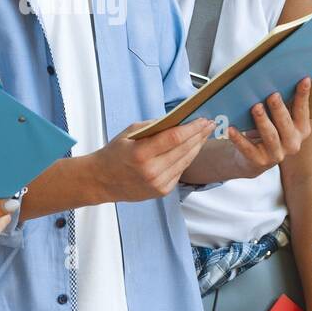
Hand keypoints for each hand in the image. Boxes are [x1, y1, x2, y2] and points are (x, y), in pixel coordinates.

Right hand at [89, 117, 212, 202]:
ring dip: (197, 147)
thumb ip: (154, 126)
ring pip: (186, 161)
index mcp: (140, 153)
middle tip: (210, 124)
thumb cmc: (114, 154)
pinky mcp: (162, 191)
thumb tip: (178, 120)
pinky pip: (180, 171)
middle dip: (199, 135)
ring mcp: (158, 183)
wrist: (101, 181)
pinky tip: (191, 149)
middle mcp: (151, 171)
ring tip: (204, 135)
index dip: (192, 128)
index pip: (174, 138)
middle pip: (184, 149)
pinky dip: (187, 159)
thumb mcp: (129, 133)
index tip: (203, 119)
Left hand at [223, 79, 311, 179]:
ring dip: (262, 121)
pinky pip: (248, 149)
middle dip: (279, 109)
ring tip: (256, 107)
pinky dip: (239, 139)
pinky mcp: (259, 161)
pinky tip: (231, 129)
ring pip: (270, 136)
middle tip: (273, 95)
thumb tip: (275, 79)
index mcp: (301, 130)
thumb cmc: (267, 131)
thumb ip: (281, 104)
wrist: (252, 159)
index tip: (304, 79)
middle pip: (285, 124)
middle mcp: (293, 143)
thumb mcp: (277, 119)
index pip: (302, 111)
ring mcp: (277, 154)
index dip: (303, 95)